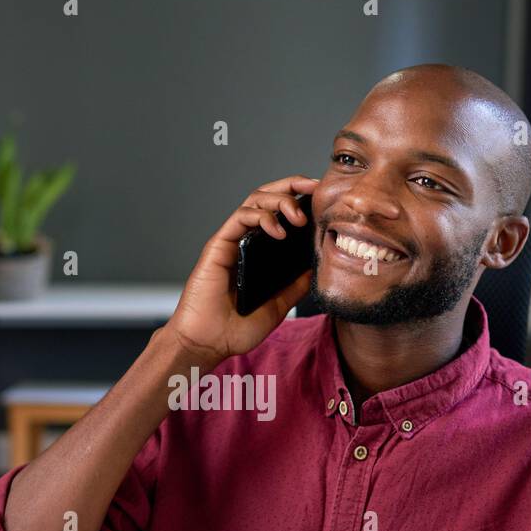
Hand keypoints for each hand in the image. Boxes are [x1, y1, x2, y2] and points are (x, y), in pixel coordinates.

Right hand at [166, 175, 318, 365]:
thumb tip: (318, 266)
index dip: (299, 199)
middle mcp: (244, 240)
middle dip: (292, 186)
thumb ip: (295, 285)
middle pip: (267, 197)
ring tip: (298, 216)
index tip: (321, 197)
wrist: (208, 343)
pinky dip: (261, 217)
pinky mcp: (218, 245)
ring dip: (279, 200)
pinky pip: (239, 219)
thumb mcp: (278, 306)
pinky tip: (278, 230)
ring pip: (254, 201)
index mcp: (258, 251)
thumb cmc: (235, 328)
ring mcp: (231, 241)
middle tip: (315, 188)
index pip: (279, 212)